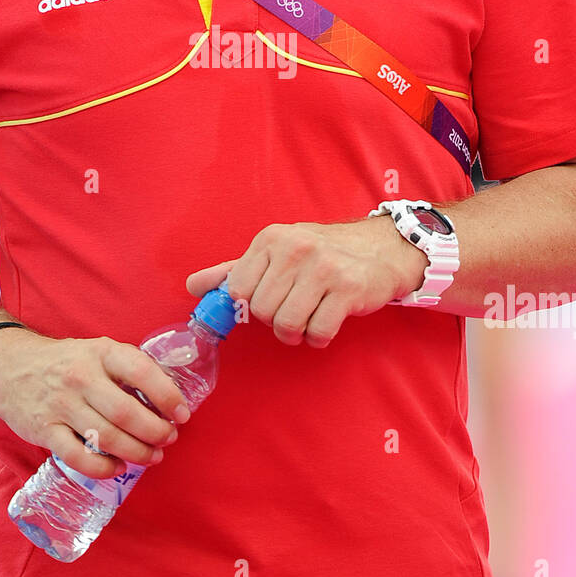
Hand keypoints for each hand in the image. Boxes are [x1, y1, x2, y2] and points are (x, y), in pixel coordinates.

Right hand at [0, 326, 189, 477]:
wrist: (6, 367)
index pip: (141, 372)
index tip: (182, 414)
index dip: (167, 396)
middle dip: (156, 432)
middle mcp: (81, 377)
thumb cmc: (63, 361)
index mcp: (100, 353)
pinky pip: (79, 457)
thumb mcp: (96, 351)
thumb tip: (166, 396)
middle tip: (168, 439)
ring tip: (152, 456)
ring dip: (136, 452)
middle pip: (127, 413)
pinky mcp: (45, 431)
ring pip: (107, 438)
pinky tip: (119, 468)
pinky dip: (104, 468)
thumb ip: (126, 368)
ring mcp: (61, 406)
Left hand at [185, 218, 427, 347]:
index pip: (238, 289)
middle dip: (275, 321)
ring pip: (287, 324)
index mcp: (271, 239)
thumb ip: (234, 271)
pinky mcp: (348, 289)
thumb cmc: (322, 254)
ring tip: (308, 319)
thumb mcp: (276, 253)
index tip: (267, 301)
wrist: (382, 249)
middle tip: (293, 310)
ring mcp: (323, 268)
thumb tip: (193, 285)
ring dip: (296, 333)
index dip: (250, 304)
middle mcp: (295, 248)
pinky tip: (326, 323)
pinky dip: (318, 338)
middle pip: (262, 310)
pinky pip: (318, 332)